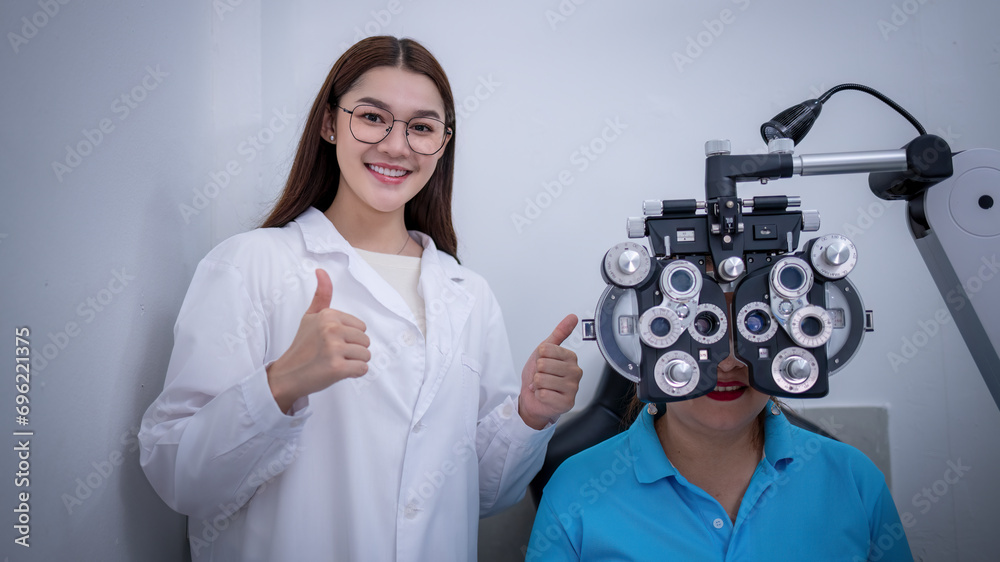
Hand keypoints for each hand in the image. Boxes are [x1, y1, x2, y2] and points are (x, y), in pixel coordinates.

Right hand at [266, 269, 370, 411]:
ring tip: (335, 362)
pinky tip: (338, 372)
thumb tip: (321, 270)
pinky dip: (354, 373)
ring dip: (354, 362)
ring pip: (366, 355)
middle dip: (354, 350)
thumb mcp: (310, 316)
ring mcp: (334, 349)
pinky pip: (363, 369)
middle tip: (333, 354)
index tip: (331, 341)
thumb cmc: (302, 346)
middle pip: (366, 341)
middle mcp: (331, 329)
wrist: (288, 374)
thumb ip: (321, 295)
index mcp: (328, 315)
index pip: (361, 327)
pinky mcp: (337, 368)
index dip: (350, 337)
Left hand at [518, 314, 582, 429]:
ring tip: (544, 387)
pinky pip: (544, 393)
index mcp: (571, 357)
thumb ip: (559, 333)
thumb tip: (572, 317)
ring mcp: (572, 388)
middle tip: (543, 377)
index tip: (544, 363)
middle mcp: (575, 372)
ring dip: (537, 384)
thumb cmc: (539, 376)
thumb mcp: (545, 351)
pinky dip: (539, 395)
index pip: (546, 349)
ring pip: (542, 379)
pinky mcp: (566, 403)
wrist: (533, 399)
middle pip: (543, 364)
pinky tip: (545, 396)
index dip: (539, 357)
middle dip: (537, 372)